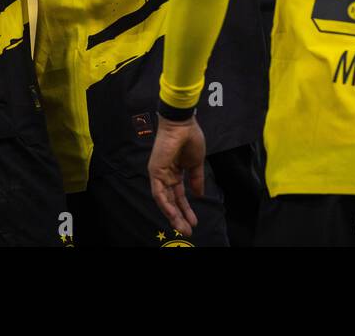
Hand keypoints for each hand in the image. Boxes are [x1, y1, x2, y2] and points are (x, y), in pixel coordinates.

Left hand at [148, 115, 206, 236]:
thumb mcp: (196, 164)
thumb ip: (196, 180)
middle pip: (171, 201)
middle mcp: (165, 175)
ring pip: (164, 200)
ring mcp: (159, 174)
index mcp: (175, 172)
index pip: (179, 196)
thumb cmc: (190, 139)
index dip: (186, 209)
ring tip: (182, 227)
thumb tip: (200, 195)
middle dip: (179, 217)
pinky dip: (165, 204)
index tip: (194, 221)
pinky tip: (173, 215)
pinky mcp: (155, 171)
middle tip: (187, 231)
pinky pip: (159, 192)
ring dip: (173, 215)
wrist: (183, 124)